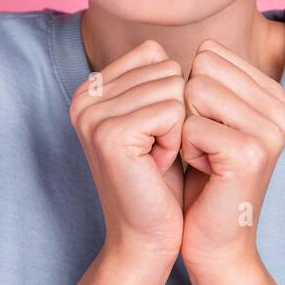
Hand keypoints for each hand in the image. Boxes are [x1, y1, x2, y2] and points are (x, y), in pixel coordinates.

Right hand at [68, 39, 186, 280]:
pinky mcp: (110, 134)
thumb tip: (200, 47)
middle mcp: (83, 96)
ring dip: (178, 127)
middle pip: (166, 68)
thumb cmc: (159, 179)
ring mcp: (92, 114)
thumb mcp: (158, 119)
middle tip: (156, 150)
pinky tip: (157, 166)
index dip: (171, 94)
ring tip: (156, 158)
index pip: (155, 53)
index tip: (154, 132)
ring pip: (173, 87)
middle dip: (176, 111)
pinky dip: (177, 140)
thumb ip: (159, 78)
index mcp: (90, 87)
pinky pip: (173, 110)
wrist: (146, 237)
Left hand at [178, 39, 284, 278]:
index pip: (209, 52)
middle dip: (187, 109)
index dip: (191, 91)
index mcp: (274, 93)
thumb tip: (202, 46)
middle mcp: (280, 107)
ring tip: (205, 159)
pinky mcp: (251, 153)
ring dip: (185, 130)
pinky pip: (190, 128)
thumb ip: (212, 78)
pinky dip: (185, 153)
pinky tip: (206, 174)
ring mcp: (270, 130)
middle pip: (200, 70)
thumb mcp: (211, 118)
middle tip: (204, 147)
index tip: (207, 128)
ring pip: (194, 93)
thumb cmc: (205, 179)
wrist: (215, 242)